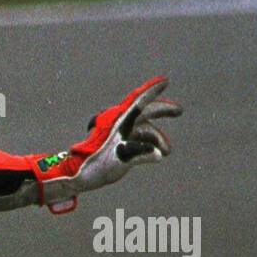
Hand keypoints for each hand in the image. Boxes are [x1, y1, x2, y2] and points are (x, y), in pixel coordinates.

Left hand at [34, 76, 180, 212]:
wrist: (76, 175)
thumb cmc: (93, 165)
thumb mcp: (118, 161)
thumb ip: (139, 155)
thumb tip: (158, 154)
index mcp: (117, 122)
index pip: (137, 101)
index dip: (151, 90)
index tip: (165, 81)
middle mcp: (119, 124)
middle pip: (144, 112)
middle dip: (162, 111)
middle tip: (179, 111)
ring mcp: (119, 134)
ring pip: (143, 129)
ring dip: (156, 138)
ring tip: (167, 151)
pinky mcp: (118, 143)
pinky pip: (138, 139)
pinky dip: (148, 145)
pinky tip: (158, 154)